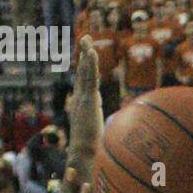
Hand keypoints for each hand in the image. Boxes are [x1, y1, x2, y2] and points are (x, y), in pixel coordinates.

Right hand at [67, 41, 102, 170]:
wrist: (84, 154)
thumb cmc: (92, 148)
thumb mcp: (99, 134)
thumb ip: (102, 129)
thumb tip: (111, 132)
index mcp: (83, 105)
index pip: (85, 82)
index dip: (86, 68)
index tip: (88, 55)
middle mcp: (81, 99)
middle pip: (82, 72)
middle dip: (84, 55)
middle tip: (86, 38)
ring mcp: (83, 98)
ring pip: (85, 72)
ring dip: (87, 54)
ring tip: (87, 39)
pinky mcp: (88, 100)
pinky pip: (89, 78)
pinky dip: (90, 64)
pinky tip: (92, 52)